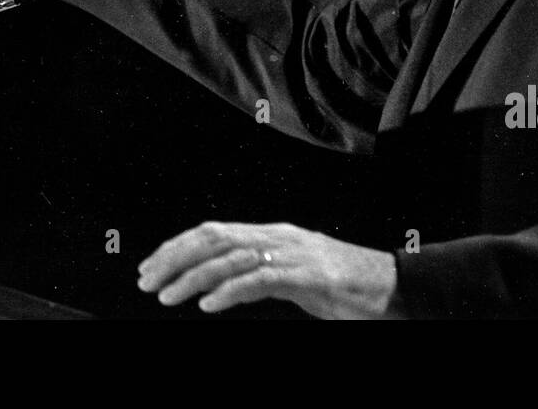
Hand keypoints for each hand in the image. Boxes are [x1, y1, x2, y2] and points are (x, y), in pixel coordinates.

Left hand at [137, 221, 400, 318]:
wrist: (391, 286)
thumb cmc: (343, 286)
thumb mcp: (293, 274)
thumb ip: (259, 272)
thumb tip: (217, 283)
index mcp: (273, 234)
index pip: (213, 231)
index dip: (177, 247)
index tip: (150, 267)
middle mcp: (279, 237)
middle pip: (214, 237)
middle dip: (174, 257)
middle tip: (146, 281)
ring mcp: (294, 254)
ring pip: (231, 257)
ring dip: (193, 278)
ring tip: (166, 296)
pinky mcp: (309, 276)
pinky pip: (261, 279)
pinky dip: (229, 290)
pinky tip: (208, 305)